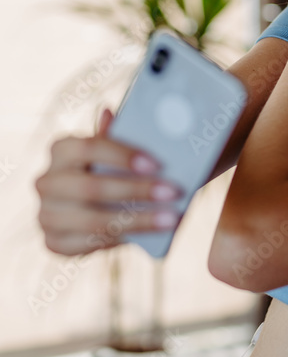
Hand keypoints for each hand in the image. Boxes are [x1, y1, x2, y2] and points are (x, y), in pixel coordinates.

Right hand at [34, 107, 183, 256]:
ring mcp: (45, 214)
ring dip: (136, 221)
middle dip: (135, 190)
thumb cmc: (112, 171)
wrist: (96, 210)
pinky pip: (87, 244)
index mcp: (61, 149)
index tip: (156, 164)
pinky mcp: (52, 242)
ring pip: (92, 220)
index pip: (88, 147)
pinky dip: (119, 240)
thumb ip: (120, 136)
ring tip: (170, 218)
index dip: (122, 156)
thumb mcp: (117, 151)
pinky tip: (147, 235)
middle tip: (173, 192)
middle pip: (91, 186)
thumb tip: (110, 112)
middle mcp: (46, 181)